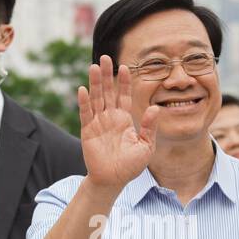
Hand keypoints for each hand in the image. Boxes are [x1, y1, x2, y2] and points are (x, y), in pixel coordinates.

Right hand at [78, 55, 159, 190]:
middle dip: (106, 74)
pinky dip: (84, 102)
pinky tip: (83, 89)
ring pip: (96, 98)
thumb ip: (149, 127)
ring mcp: (98, 123)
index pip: (123, 96)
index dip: (124, 82)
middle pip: (108, 92)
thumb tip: (155, 109)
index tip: (125, 66)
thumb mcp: (146, 146)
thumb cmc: (131, 166)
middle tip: (104, 57)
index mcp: (124, 119)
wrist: (113, 180)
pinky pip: (86, 114)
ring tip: (94, 66)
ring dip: (95, 83)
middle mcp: (110, 118)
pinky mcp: (88, 131)